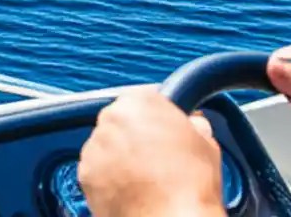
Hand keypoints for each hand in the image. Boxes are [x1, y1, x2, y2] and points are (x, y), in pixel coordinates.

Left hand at [79, 87, 226, 216]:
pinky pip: (96, 170)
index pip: (143, 98)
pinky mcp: (84, 176)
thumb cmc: (188, 185)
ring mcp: (93, 148)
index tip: (162, 129)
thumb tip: (194, 125)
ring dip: (118, 156)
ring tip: (143, 178)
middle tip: (154, 156)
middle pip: (120, 121)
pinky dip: (108, 178)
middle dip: (134, 135)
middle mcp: (110, 120)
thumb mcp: (206, 145)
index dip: (155, 116)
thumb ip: (194, 125)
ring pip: (106, 146)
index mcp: (139, 103)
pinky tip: (129, 191)